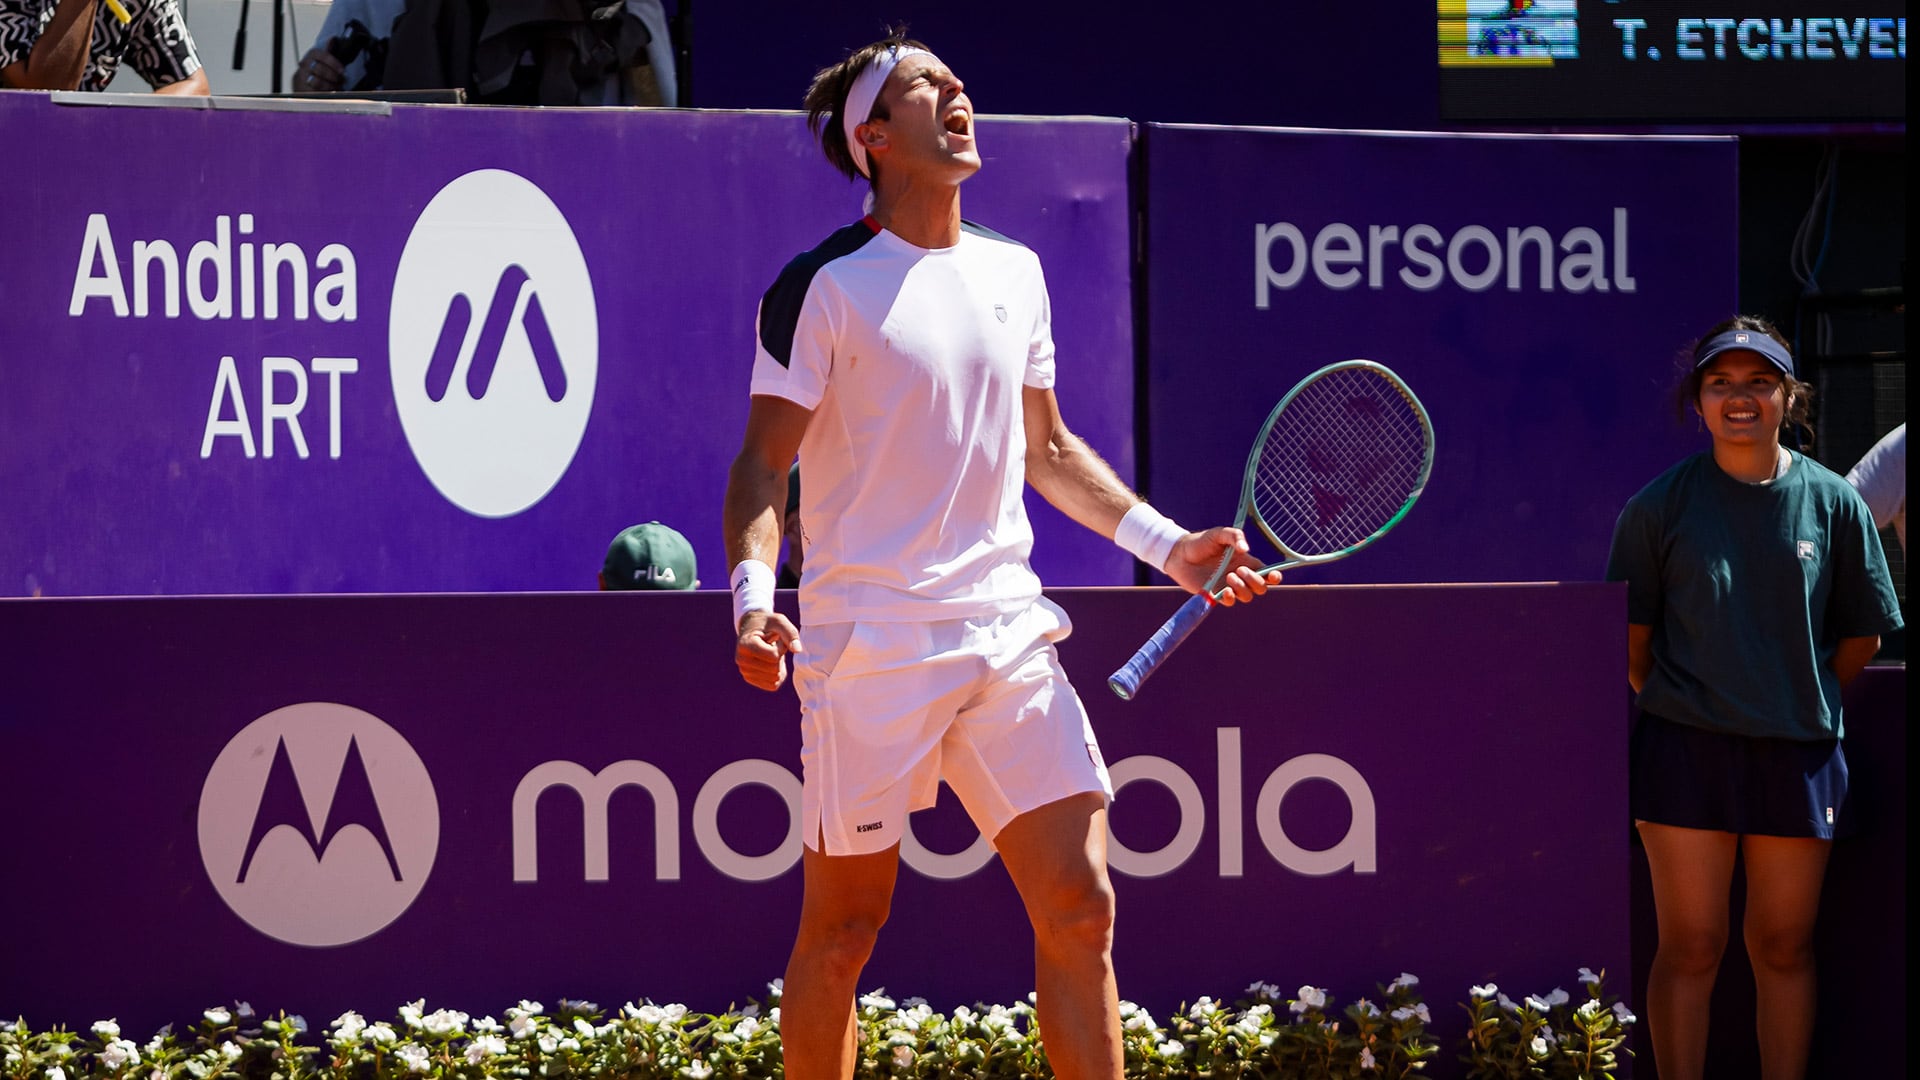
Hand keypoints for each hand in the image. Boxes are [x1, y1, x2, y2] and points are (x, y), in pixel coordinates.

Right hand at [294, 47, 344, 92]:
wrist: (306, 87)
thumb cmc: (317, 73)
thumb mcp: (325, 61)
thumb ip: (329, 51)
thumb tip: (332, 38)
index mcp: (311, 55)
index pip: (320, 55)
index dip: (333, 63)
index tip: (342, 70)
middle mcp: (304, 65)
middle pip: (319, 69)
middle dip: (334, 76)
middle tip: (342, 80)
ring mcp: (301, 77)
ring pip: (317, 81)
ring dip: (330, 85)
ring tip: (336, 87)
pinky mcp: (300, 89)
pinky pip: (314, 92)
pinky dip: (324, 93)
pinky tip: (329, 92)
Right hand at [735, 611, 802, 690]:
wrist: (752, 628)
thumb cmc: (767, 624)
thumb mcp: (779, 621)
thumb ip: (790, 633)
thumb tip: (797, 650)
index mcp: (745, 645)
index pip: (774, 656)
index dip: (782, 647)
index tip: (776, 638)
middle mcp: (741, 660)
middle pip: (774, 669)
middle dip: (780, 657)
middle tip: (773, 645)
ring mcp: (744, 671)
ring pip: (775, 678)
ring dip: (779, 666)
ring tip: (770, 653)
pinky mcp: (750, 679)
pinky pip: (773, 685)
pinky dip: (778, 675)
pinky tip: (771, 662)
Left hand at [1163, 527, 1280, 604]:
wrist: (1179, 553)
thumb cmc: (1201, 541)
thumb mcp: (1219, 534)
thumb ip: (1235, 536)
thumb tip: (1246, 549)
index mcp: (1245, 562)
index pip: (1267, 573)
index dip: (1275, 577)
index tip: (1273, 575)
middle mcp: (1240, 576)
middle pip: (1260, 588)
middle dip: (1255, 581)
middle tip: (1239, 570)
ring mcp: (1228, 586)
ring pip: (1247, 596)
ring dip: (1242, 588)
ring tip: (1229, 576)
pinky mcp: (1216, 594)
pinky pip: (1230, 602)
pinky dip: (1231, 598)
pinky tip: (1224, 591)